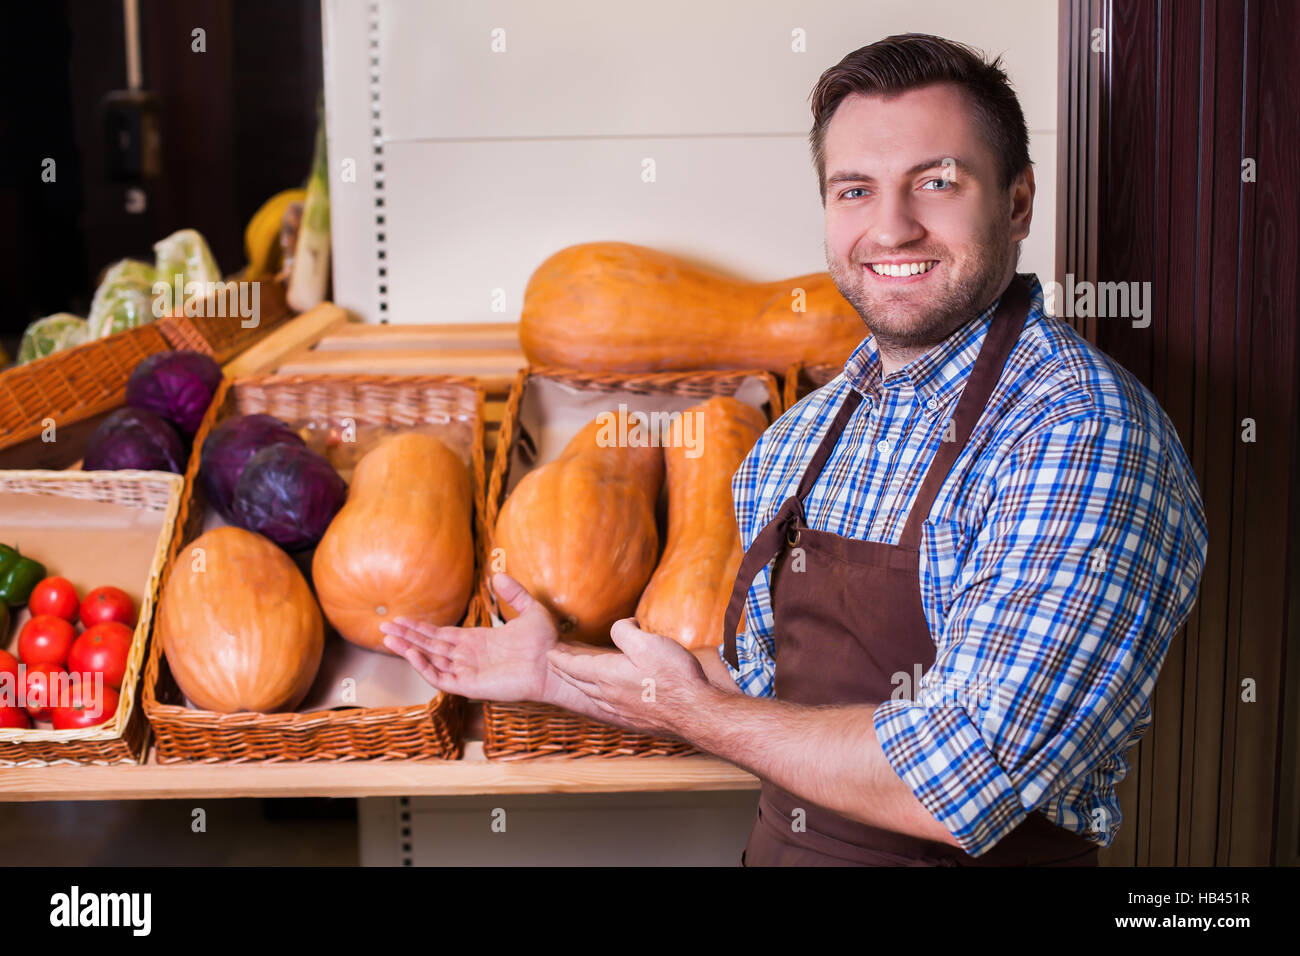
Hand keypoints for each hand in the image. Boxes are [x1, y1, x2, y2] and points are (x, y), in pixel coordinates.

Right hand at [380, 572, 561, 701]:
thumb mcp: (530, 609)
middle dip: (407, 638)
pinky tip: (412, 653)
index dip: (420, 629)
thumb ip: (514, 593)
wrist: (555, 663)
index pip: (441, 636)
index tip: (401, 619)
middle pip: (430, 647)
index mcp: (478, 641)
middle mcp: (469, 657)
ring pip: (431, 661)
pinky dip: (425, 667)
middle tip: (383, 628)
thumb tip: (498, 575)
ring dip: (409, 650)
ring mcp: (469, 672)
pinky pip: (442, 678)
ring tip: (388, 638)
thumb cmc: (546, 642)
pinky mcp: (471, 686)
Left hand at [545, 617, 713, 736]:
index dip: (560, 658)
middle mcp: (609, 695)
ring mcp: (621, 710)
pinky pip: (606, 706)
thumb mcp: (646, 642)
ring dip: (579, 684)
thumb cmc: (673, 676)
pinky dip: (597, 697)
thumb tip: (623, 626)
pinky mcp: (635, 719)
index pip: (574, 666)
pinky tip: (605, 697)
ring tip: (576, 678)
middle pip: (578, 682)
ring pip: (591, 695)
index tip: (549, 653)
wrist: (695, 712)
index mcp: (607, 675)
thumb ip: (624, 631)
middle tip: (555, 663)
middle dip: (564, 671)